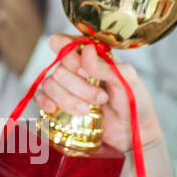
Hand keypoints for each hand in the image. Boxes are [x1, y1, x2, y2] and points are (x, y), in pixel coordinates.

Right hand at [34, 33, 161, 152]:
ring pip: (50, 84)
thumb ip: (107, 66)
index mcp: (93, 56)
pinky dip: (45, 102)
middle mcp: (77, 69)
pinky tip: (55, 109)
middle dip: (79, 86)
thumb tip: (86, 51)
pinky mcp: (59, 105)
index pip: (67, 43)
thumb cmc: (135, 103)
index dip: (69, 54)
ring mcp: (66, 87)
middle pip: (60, 68)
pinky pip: (42, 98)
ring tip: (88, 110)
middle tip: (101, 97)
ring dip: (68, 99)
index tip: (81, 68)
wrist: (132, 134)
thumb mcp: (128, 81)